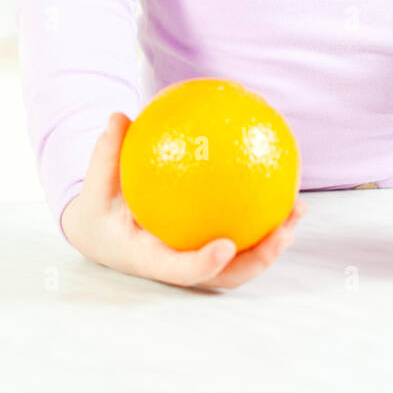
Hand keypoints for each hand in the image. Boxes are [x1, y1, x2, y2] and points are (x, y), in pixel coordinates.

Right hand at [60, 112, 307, 288]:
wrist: (101, 233)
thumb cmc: (99, 208)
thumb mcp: (95, 185)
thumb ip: (107, 155)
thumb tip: (119, 117)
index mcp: (147, 258)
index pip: (176, 269)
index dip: (202, 265)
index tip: (226, 248)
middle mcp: (176, 265)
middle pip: (223, 276)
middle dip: (257, 260)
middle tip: (283, 233)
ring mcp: (195, 259)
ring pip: (240, 262)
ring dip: (272, 241)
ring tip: (296, 209)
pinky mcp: (207, 247)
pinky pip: (240, 236)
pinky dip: (263, 218)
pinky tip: (281, 188)